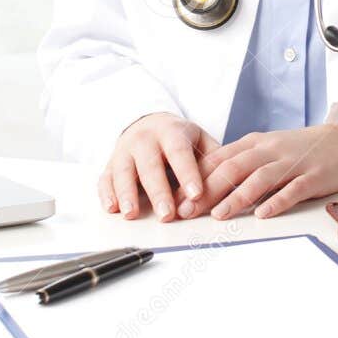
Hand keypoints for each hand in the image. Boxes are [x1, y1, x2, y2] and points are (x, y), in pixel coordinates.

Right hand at [98, 112, 219, 221]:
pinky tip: (112, 208)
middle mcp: (144, 139)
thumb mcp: (199, 139)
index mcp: (171, 132)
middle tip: (167, 215)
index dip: (188, 173)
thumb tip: (232, 181)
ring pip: (123, 172)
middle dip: (158, 192)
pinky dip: (106, 194)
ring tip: (132, 214)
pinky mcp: (110, 163)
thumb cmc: (178, 138)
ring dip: (126, 193)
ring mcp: (124, 151)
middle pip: (150, 166)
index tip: (196, 194)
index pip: (179, 152)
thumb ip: (213, 158)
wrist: (148, 122)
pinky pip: (105, 178)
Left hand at [175, 116, 337, 221]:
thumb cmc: (304, 150)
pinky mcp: (314, 176)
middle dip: (206, 191)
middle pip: (232, 168)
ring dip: (236, 197)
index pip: (217, 160)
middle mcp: (270, 150)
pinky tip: (263, 214)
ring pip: (258, 177)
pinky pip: (293, 189)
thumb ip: (242, 165)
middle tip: (186, 211)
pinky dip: (277, 201)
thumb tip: (207, 186)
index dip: (193, 179)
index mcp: (255, 144)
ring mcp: (292, 162)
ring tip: (218, 215)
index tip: (173, 198)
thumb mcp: (269, 150)